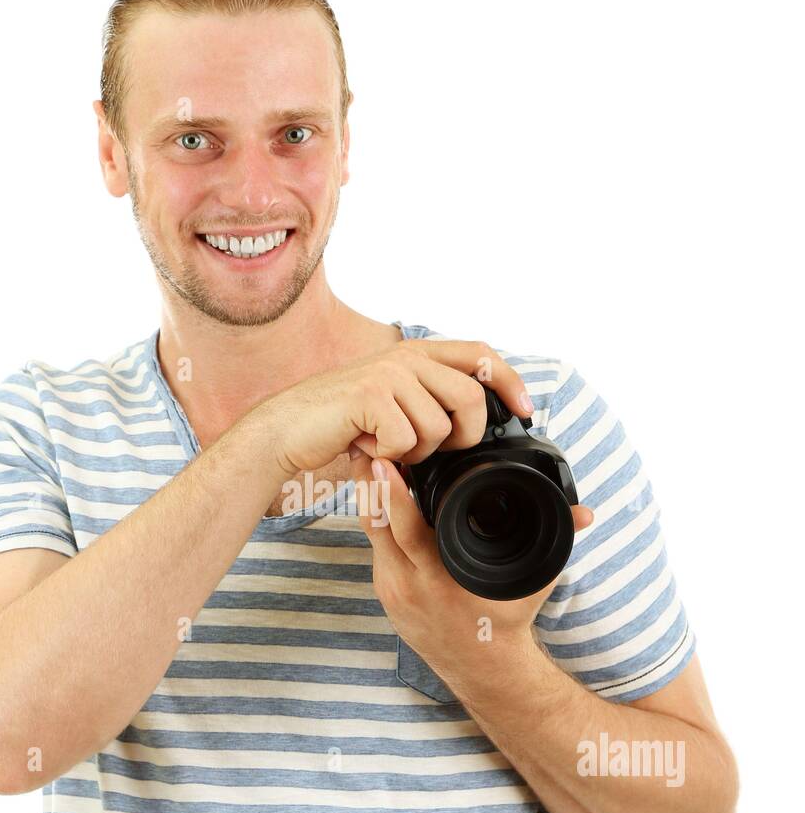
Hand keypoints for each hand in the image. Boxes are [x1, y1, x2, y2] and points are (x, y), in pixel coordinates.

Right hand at [254, 339, 534, 480]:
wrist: (286, 430)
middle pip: (470, 398)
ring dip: (416, 452)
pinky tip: (366, 447)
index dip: (510, 381)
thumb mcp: (391, 402)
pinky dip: (389, 458)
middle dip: (462, 436)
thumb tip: (476, 420)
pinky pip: (407, 442)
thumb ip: (429, 399)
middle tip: (432, 450)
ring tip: (385, 446)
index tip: (526, 410)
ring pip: (438, 428)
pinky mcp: (370, 397)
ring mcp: (388, 374)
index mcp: (416, 354)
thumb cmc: (340, 424)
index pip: (480, 355)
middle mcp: (405, 357)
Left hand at [353, 454, 594, 662]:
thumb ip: (558, 542)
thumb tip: (586, 513)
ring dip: (369, 497)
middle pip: (374, 524)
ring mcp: (392, 590)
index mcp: (440, 576)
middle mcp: (409, 583)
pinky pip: (376, 549)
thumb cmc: (506, 621)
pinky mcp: (386, 593)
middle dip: (368, 482)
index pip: (404, 528)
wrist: (484, 669)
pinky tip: (377, 496)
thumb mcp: (532, 581)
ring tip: (368, 458)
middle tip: (365, 444)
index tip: (385, 459)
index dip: (391, 493)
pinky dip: (377, 520)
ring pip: (369, 534)